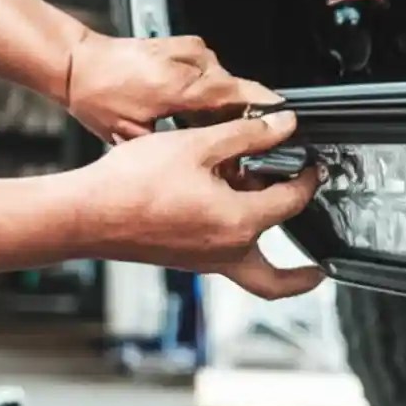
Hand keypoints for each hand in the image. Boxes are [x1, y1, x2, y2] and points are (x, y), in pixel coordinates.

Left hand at [62, 32, 279, 142]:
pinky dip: (210, 92)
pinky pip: (212, 73)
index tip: (286, 124)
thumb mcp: (134, 134)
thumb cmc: (99, 95)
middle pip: (238, 92)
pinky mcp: (187, 46)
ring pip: (225, 84)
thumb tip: (206, 160)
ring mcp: (191, 50)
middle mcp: (192, 62)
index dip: (266, 112)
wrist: (79, 63)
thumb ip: (177, 146)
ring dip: (223, 107)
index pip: (240, 96)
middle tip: (237, 146)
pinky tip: (193, 108)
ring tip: (205, 128)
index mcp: (180, 85)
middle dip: (242, 120)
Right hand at [73, 109, 324, 298]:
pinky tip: (226, 209)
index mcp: (239, 223)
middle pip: (278, 278)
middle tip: (319, 269)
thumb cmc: (132, 185)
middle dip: (303, 275)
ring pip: (251, 276)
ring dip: (271, 260)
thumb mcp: (198, 145)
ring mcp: (203, 261)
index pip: (292, 202)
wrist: (85, 214)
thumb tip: (282, 126)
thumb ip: (247, 135)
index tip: (313, 167)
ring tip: (278, 237)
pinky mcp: (184, 259)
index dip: (308, 180)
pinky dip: (236, 243)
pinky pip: (224, 260)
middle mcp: (226, 252)